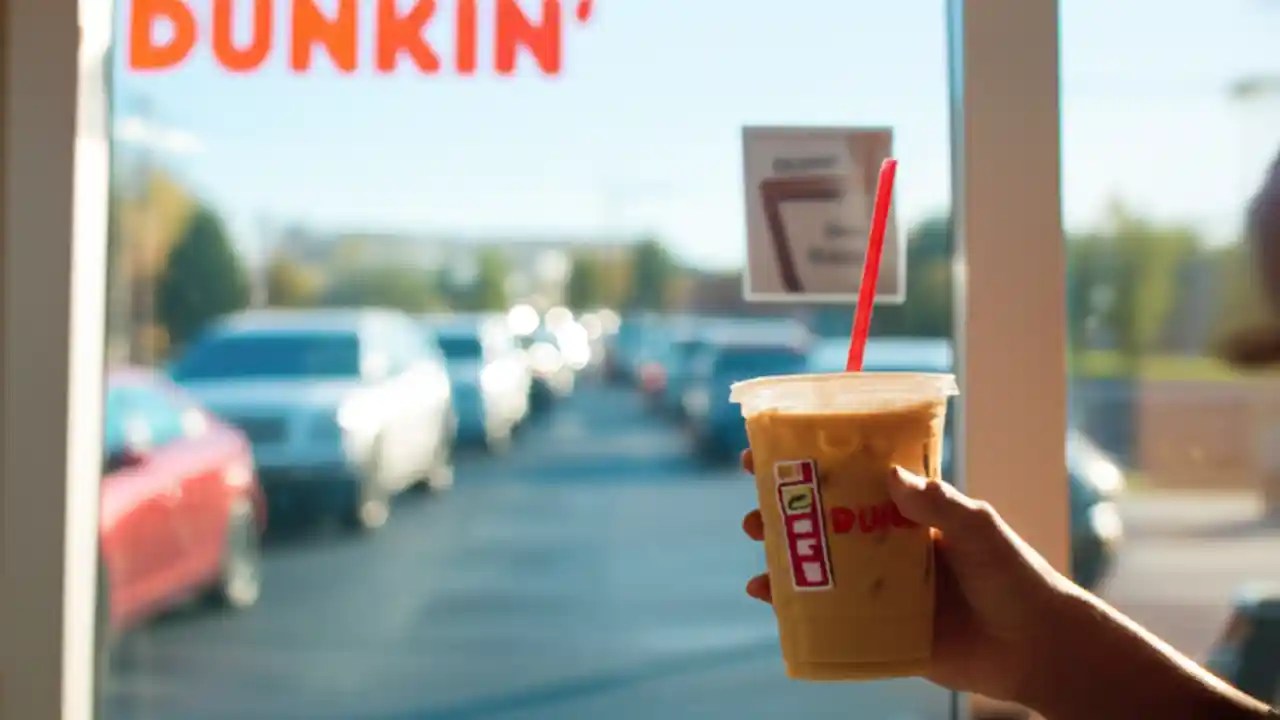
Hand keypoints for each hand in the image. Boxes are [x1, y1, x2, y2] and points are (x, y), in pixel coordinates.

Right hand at [739, 449, 1075, 701]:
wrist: (1038, 649)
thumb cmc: (1017, 578)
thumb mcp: (980, 529)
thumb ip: (938, 503)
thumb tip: (889, 475)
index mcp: (908, 514)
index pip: (851, 480)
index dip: (812, 466)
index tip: (771, 452)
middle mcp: (888, 547)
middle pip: (823, 524)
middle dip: (784, 517)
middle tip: (754, 514)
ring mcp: (882, 590)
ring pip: (820, 570)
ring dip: (783, 562)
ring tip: (758, 561)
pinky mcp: (882, 630)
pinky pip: (831, 618)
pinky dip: (797, 610)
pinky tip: (772, 601)